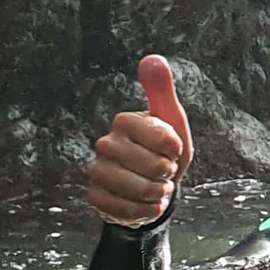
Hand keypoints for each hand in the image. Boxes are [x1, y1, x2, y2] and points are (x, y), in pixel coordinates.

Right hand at [87, 55, 193, 227]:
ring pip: (137, 189)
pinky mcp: (95, 197)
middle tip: (164, 170)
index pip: (162, 137)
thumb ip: (161, 90)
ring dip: (156, 193)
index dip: (174, 148)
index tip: (172, 149)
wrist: (153, 185)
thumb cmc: (163, 150)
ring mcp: (97, 171)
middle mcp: (105, 144)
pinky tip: (146, 204)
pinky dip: (143, 211)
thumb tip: (152, 59)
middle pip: (152, 166)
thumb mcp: (171, 120)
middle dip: (167, 173)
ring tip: (156, 187)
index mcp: (124, 122)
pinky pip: (125, 209)